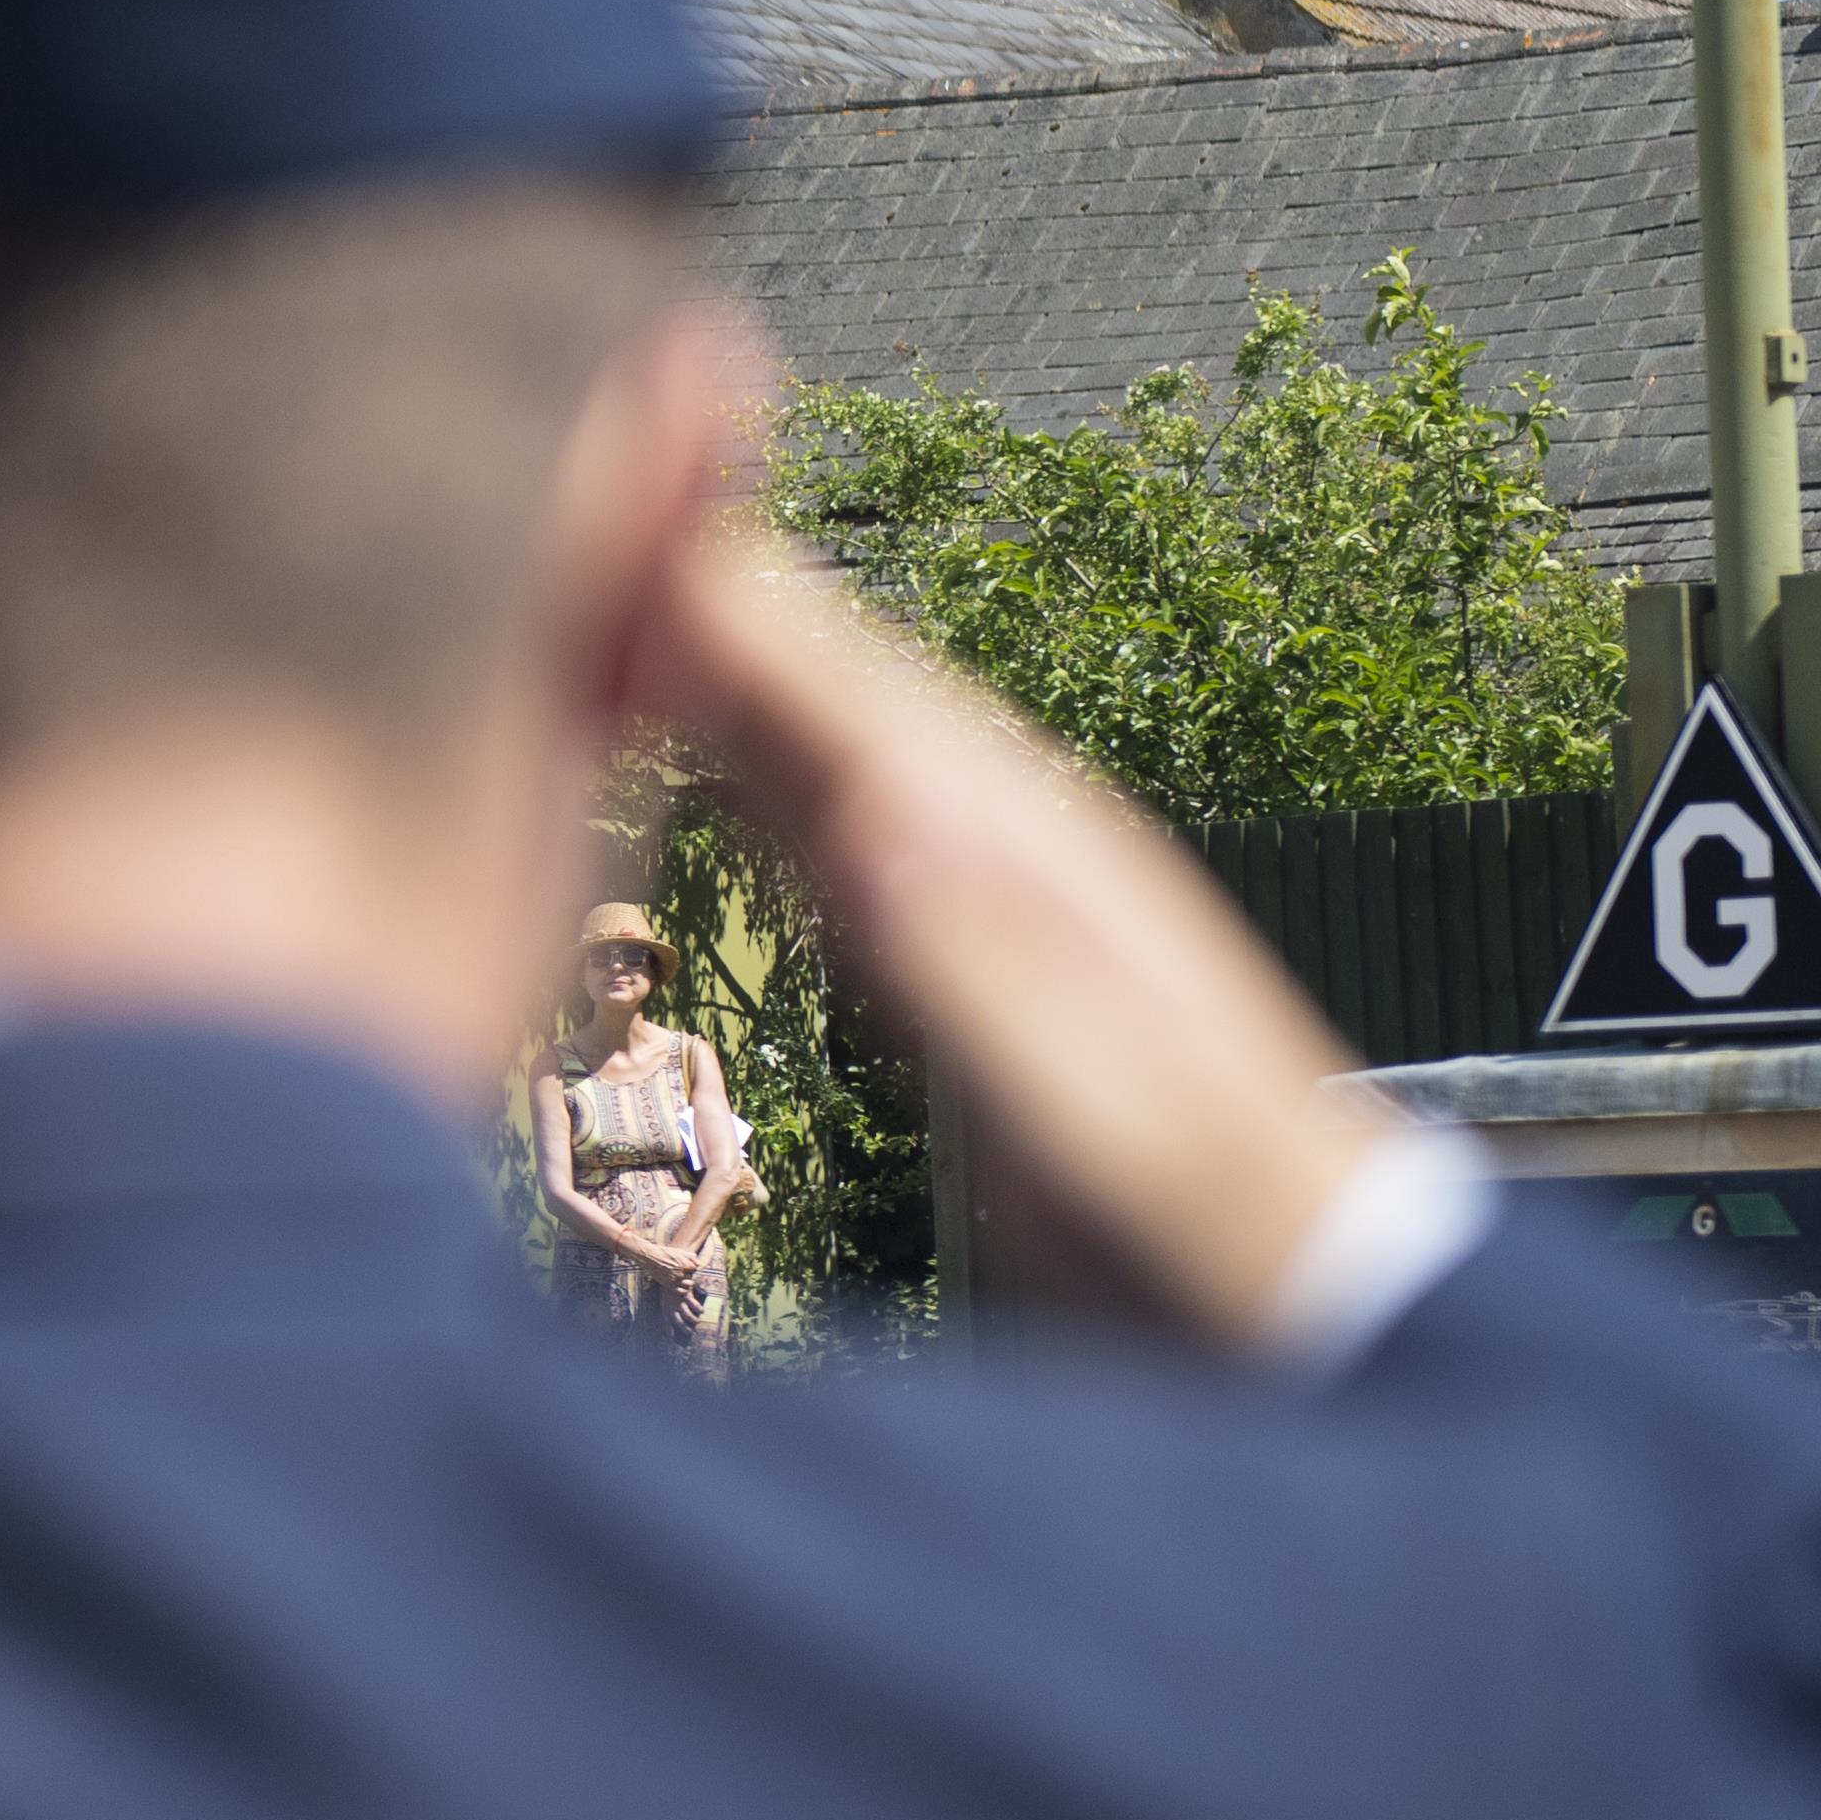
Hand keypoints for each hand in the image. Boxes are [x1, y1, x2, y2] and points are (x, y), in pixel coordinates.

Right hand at [636, 533, 1385, 1351]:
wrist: (1294, 1303)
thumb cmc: (1203, 1232)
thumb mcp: (1103, 1124)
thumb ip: (993, 978)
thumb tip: (870, 820)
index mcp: (1021, 850)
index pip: (834, 677)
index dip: (706, 593)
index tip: (575, 521)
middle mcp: (989, 830)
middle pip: (809, 670)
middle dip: (679, 593)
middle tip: (526, 516)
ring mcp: (968, 882)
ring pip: (803, 731)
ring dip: (692, 665)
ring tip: (564, 600)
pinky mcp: (945, 949)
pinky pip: (812, 818)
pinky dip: (730, 764)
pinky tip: (671, 736)